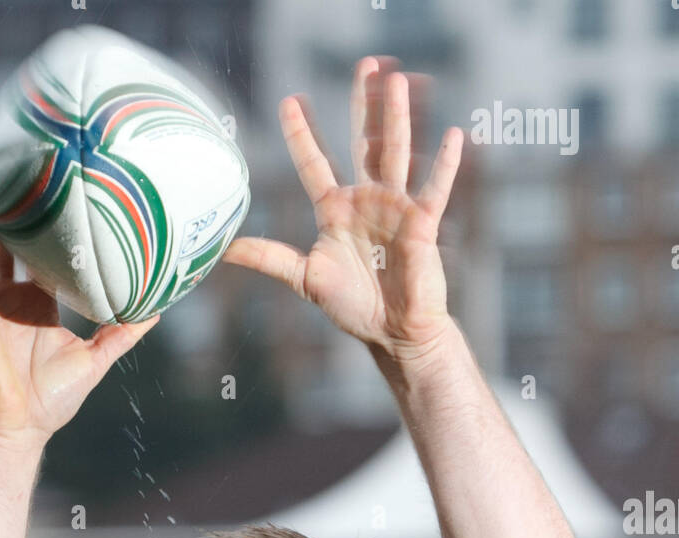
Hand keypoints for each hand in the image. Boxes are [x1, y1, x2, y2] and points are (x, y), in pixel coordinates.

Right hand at [0, 184, 159, 451]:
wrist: (19, 433)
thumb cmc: (50, 400)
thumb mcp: (96, 359)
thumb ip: (124, 332)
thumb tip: (159, 308)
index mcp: (34, 301)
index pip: (37, 252)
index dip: (45, 222)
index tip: (59, 187)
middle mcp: (5, 297)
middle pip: (2, 241)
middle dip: (9, 208)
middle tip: (23, 168)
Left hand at [223, 59, 462, 362]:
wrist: (392, 333)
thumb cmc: (353, 306)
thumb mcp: (304, 279)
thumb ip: (268, 259)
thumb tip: (224, 251)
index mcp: (335, 210)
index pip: (315, 163)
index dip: (301, 133)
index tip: (288, 101)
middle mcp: (365, 200)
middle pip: (362, 142)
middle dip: (362, 104)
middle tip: (363, 63)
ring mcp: (395, 208)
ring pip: (396, 153)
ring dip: (397, 118)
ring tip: (396, 81)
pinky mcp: (422, 224)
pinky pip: (435, 189)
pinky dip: (445, 165)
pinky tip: (454, 136)